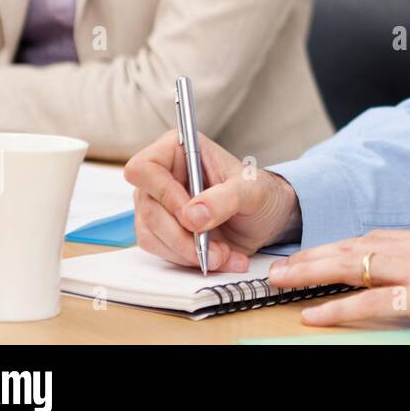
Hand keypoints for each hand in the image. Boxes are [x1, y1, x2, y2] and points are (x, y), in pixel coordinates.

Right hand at [124, 129, 300, 272]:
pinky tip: (218, 258)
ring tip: (223, 254)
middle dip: (183, 236)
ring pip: (151, 234)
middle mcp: (162, 176)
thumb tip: (191, 215)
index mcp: (178, 150)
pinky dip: (189, 260)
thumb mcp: (252, 191)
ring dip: (188, 252)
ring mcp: (158, 205)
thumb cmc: (260, 193)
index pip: (143, 168)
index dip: (163, 193)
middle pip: (148, 209)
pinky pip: (161, 251)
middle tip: (216, 248)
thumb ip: (225, 198)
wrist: (266, 219)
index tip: (190, 215)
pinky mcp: (162, 231)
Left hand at [267, 227, 409, 340]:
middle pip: (354, 246)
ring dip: (314, 273)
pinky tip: (317, 313)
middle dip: (314, 255)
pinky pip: (374, 303)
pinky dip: (341, 308)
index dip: (337, 246)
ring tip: (283, 282)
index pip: (373, 238)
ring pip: (355, 266)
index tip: (311, 254)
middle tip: (280, 267)